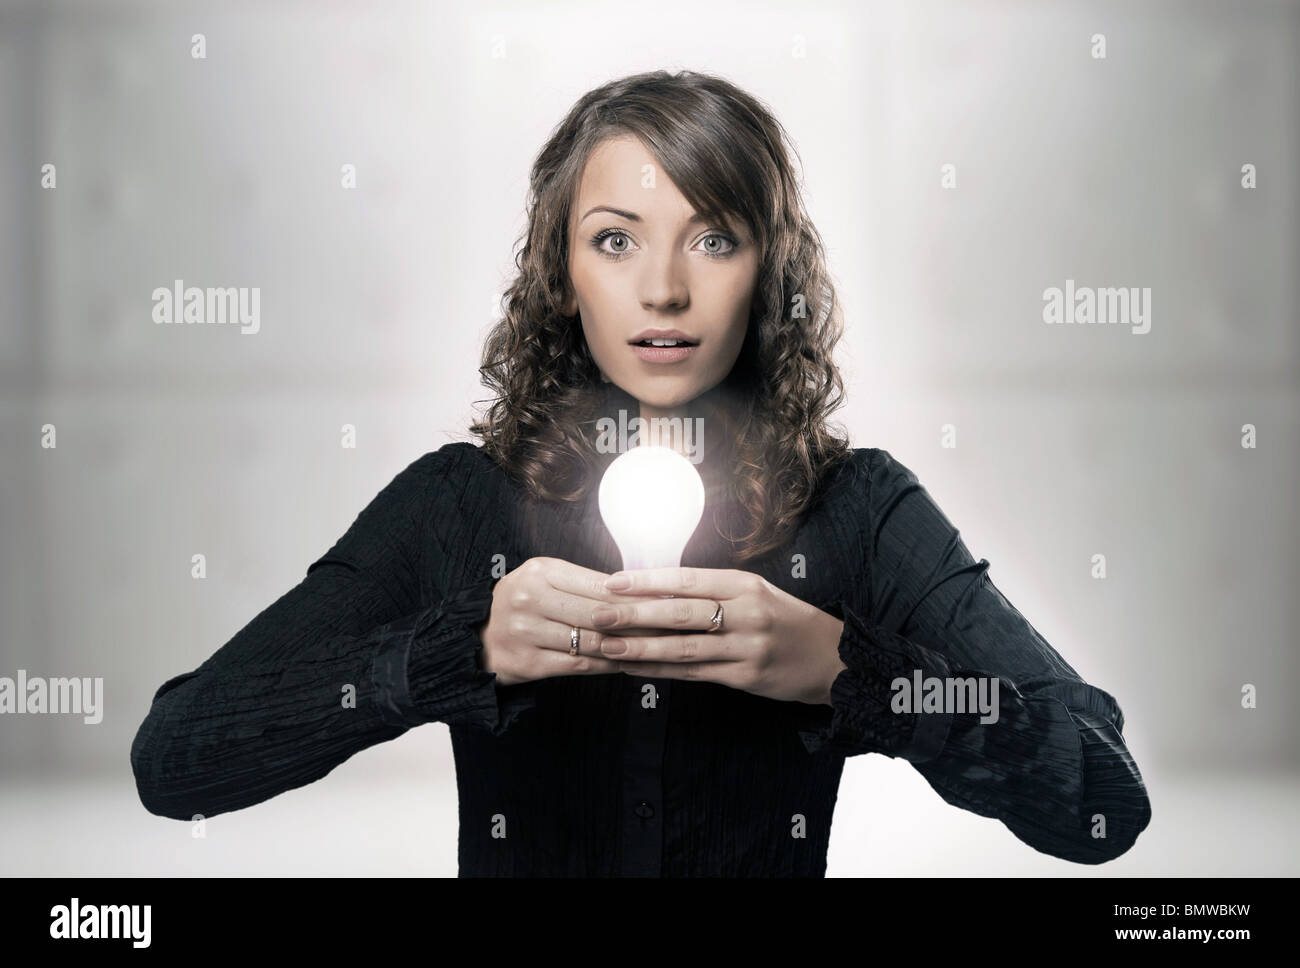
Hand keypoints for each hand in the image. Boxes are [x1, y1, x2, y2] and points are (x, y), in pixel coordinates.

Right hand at [475, 556, 678, 687]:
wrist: (478, 640)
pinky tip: (627, 663)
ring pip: (592, 641)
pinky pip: (579, 665)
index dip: (637, 596)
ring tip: (656, 648)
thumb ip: (587, 583)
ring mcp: (525, 632)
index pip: (600, 585)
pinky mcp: (526, 663)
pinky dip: (607, 665)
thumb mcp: (548, 580)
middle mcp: (529, 598)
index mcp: (539, 571)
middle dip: (638, 623)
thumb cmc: (525, 604)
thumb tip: (642, 589)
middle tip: (672, 629)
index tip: (667, 603)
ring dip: (628, 647)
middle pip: (599, 614)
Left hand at [592, 567, 847, 705]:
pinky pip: (693, 673)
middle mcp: (746, 614)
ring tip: (606, 645)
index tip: (612, 582)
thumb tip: (655, 589)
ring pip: (683, 648)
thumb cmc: (784, 619)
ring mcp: (746, 648)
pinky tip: (634, 669)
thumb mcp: (754, 593)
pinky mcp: (745, 677)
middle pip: (681, 613)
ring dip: (640, 648)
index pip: (687, 579)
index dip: (648, 581)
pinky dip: (660, 670)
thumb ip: (712, 591)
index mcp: (744, 585)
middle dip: (634, 614)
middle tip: (597, 614)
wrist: (831, 658)